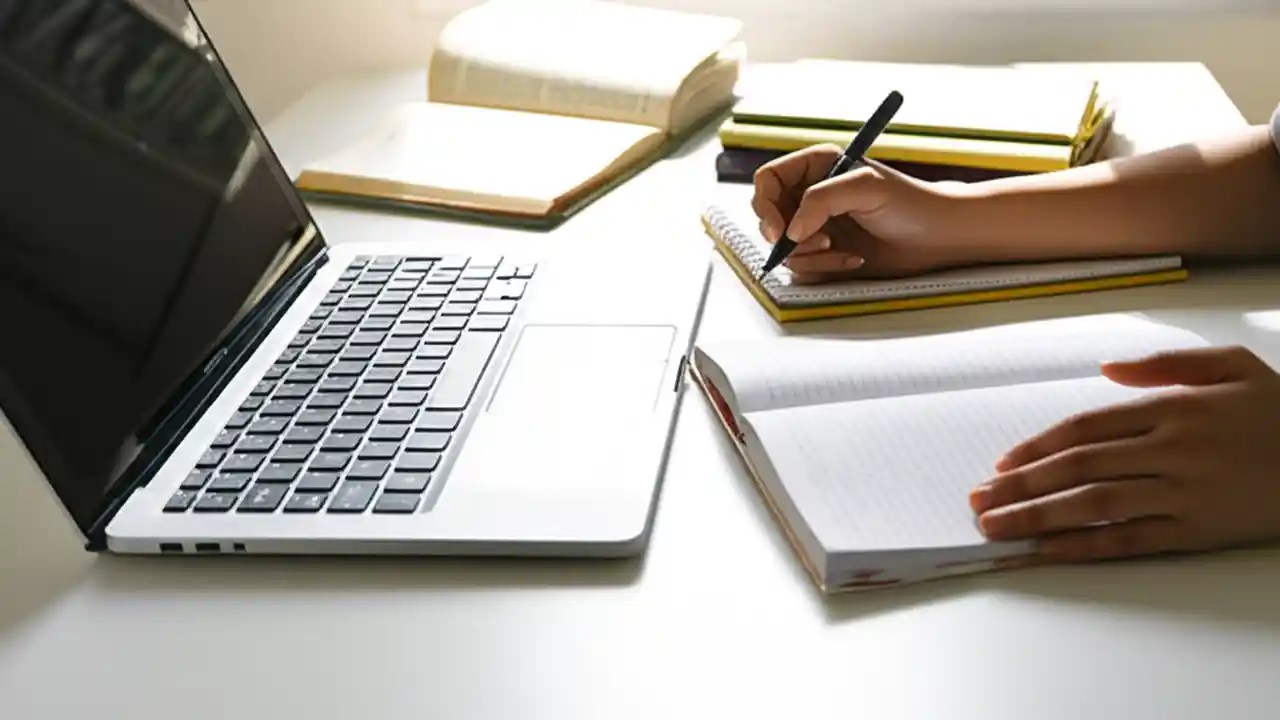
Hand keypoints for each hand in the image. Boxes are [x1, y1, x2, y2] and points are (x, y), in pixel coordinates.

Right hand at [750, 144, 970, 282]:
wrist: (937, 236)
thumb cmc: (910, 203)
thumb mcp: (865, 187)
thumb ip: (821, 201)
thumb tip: (790, 232)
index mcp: (815, 167)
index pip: (767, 181)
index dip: (765, 206)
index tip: (780, 231)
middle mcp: (809, 195)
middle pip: (768, 218)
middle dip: (787, 237)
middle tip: (819, 243)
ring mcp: (815, 226)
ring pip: (784, 248)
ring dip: (810, 256)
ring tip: (842, 251)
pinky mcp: (825, 253)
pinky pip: (803, 267)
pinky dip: (824, 269)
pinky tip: (852, 260)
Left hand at [969, 346, 1279, 562]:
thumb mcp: (1233, 366)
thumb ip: (1164, 364)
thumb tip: (1105, 370)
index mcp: (1173, 407)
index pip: (1085, 426)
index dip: (1038, 446)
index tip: (1002, 464)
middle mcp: (1171, 448)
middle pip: (1078, 466)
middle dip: (1020, 484)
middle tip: (977, 499)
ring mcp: (1184, 491)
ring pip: (1094, 504)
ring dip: (1037, 516)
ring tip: (995, 527)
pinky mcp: (1200, 529)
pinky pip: (1131, 540)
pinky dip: (1085, 546)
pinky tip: (1047, 550)